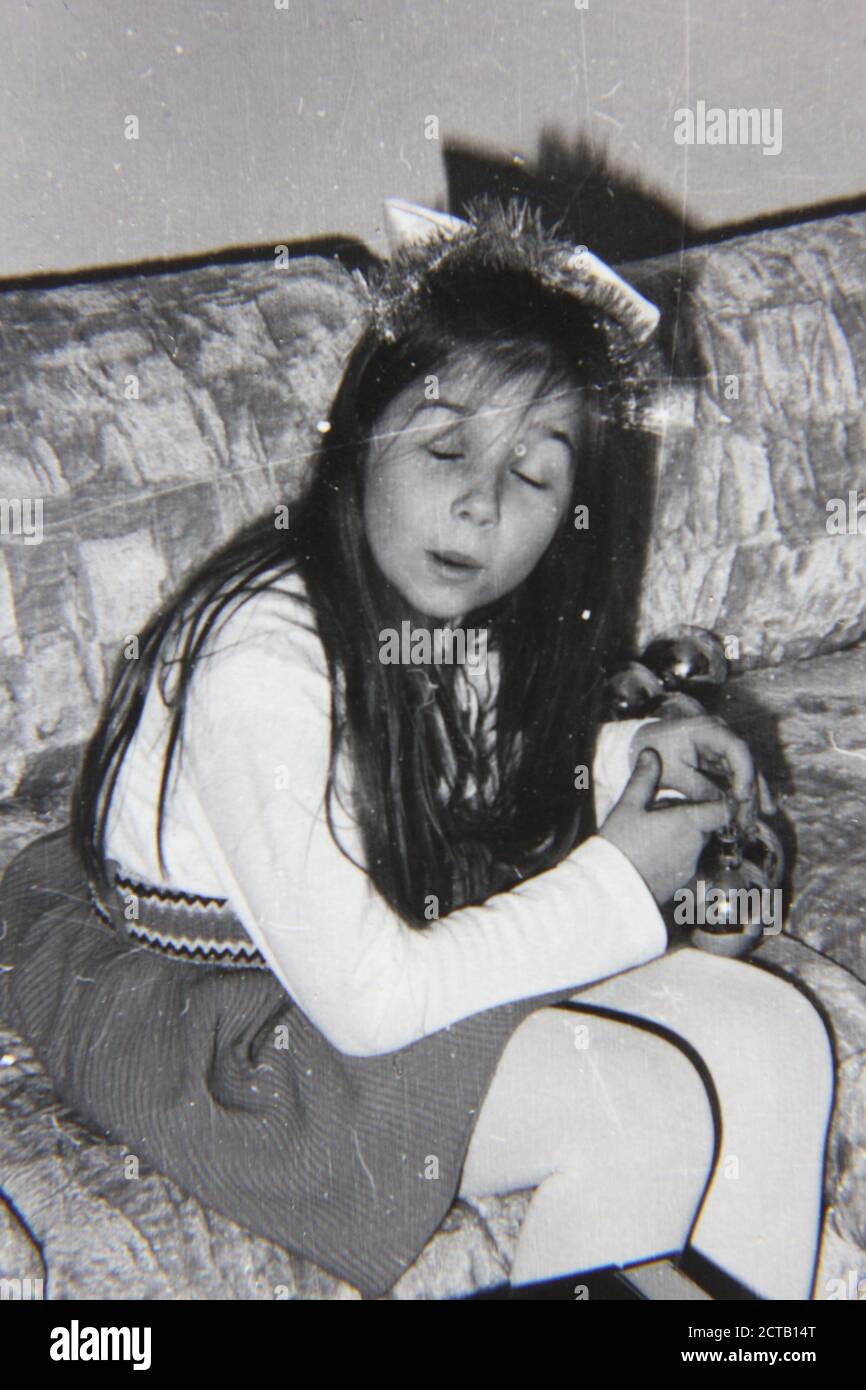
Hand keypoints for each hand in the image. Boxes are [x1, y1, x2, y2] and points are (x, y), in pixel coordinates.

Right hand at [599, 748, 730, 906]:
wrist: (609, 889)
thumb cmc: (619, 844)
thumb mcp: (628, 806)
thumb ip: (644, 779)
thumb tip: (650, 752)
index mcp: (688, 822)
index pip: (723, 810)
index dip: (721, 802)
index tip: (709, 797)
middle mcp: (695, 845)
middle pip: (707, 825)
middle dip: (691, 817)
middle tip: (662, 813)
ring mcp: (689, 866)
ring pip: (696, 844)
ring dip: (683, 836)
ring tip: (651, 834)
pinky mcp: (681, 883)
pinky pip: (685, 862)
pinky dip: (674, 855)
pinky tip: (649, 854)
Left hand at [628, 715, 774, 830]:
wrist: (642, 742)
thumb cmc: (654, 753)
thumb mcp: (674, 773)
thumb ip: (700, 789)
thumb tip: (726, 809)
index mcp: (707, 729)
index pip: (737, 748)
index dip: (745, 773)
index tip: (742, 797)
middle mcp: (720, 733)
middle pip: (746, 761)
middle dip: (754, 789)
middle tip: (758, 815)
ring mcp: (722, 744)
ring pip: (745, 770)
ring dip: (752, 794)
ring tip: (758, 819)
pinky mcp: (720, 757)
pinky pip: (736, 775)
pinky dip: (740, 793)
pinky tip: (748, 813)